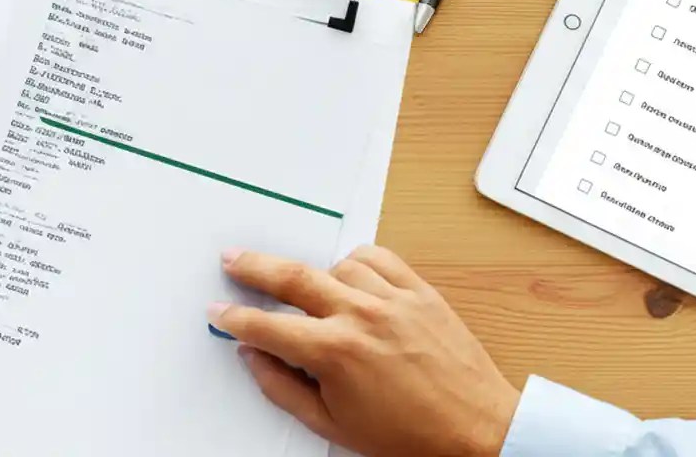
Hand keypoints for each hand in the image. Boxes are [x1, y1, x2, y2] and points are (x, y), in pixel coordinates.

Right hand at [208, 246, 519, 456]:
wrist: (475, 430)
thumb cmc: (409, 437)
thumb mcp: (333, 425)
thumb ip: (283, 388)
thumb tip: (253, 358)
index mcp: (335, 353)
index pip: (268, 327)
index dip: (236, 318)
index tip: (220, 311)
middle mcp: (361, 316)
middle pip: (293, 277)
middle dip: (255, 267)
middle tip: (233, 260)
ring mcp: (394, 299)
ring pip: (338, 265)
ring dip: (317, 275)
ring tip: (308, 290)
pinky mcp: (421, 292)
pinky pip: (380, 258)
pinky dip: (359, 261)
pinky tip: (351, 273)